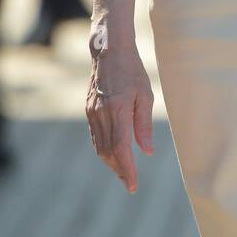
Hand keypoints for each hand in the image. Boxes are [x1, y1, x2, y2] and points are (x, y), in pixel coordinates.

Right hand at [86, 43, 153, 192]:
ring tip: (124, 172)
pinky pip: (95, 136)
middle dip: (119, 170)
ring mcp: (92, 112)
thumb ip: (144, 125)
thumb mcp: (146, 95)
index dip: (127, 169)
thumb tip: (147, 151)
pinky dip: (104, 149)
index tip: (133, 184)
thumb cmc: (133, 71)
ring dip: (111, 162)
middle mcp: (101, 114)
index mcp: (118, 110)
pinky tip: (114, 154)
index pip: (121, 148)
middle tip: (131, 183)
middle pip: (108, 152)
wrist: (109, 51)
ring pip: (99, 146)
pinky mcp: (89, 110)